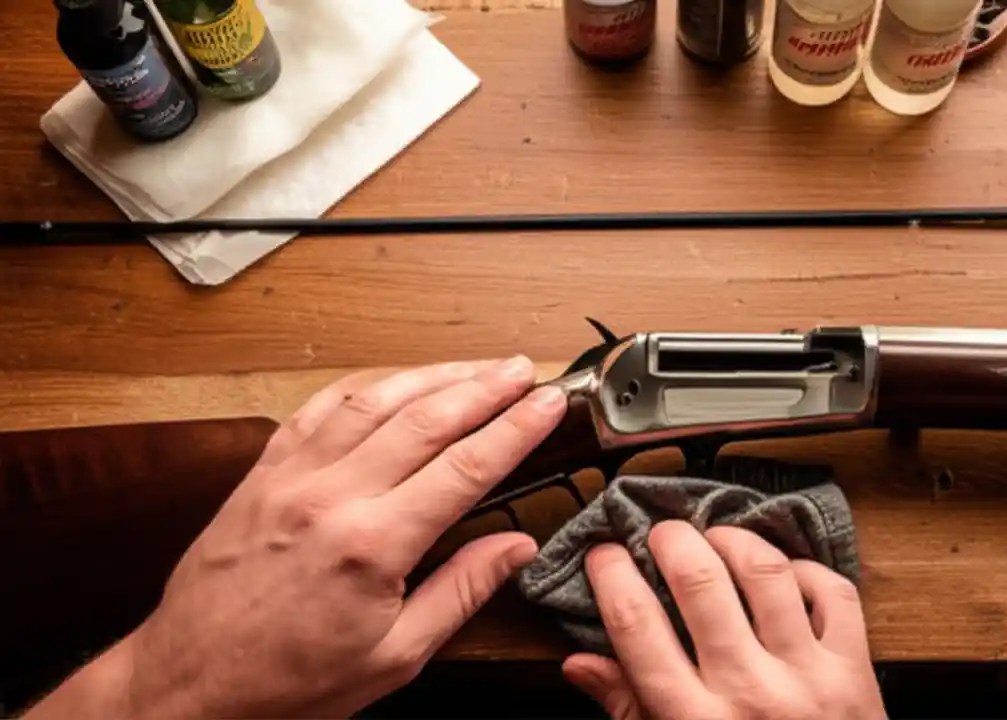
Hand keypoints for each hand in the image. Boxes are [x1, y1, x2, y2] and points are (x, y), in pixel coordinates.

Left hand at [23, 357, 565, 719]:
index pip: (465, 467)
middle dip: (484, 387)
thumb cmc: (286, 683)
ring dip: (431, 376)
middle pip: (425, 419)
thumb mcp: (394, 657)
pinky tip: (390, 384)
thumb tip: (515, 548)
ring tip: (474, 366)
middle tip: (524, 372)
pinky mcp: (261, 475)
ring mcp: (290, 478)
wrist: (189, 687)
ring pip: (373, 402)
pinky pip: (316, 411)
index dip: (516, 429)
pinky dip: (362, 389)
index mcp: (371, 546)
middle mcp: (330, 497)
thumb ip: (461, 592)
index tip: (548, 404)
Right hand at [563, 521, 884, 719]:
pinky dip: (805, 571)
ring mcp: (807, 678)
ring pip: (766, 574)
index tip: (603, 554)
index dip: (611, 575)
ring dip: (733, 541)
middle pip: (700, 583)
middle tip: (660, 532)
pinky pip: (833, 595)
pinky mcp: (854, 672)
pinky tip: (781, 572)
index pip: (636, 625)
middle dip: (671, 540)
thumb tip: (578, 662)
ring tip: (715, 538)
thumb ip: (627, 708)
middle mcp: (748, 692)